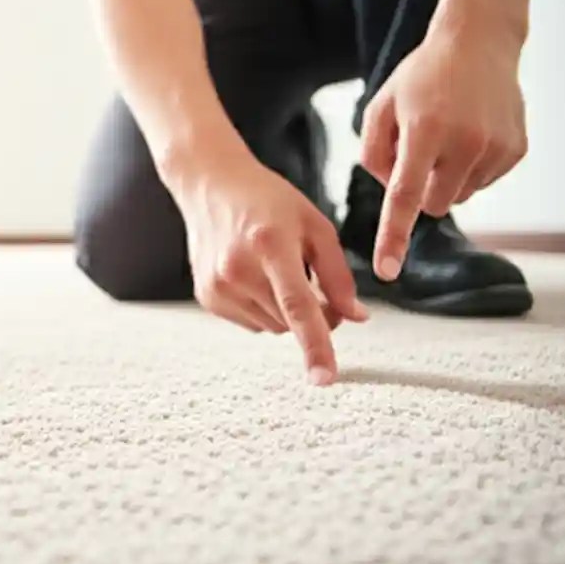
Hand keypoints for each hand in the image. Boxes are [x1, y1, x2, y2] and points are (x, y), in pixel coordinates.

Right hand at [174, 151, 369, 384]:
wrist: (210, 185)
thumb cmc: (268, 201)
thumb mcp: (314, 225)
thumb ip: (338, 274)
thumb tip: (356, 318)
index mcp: (270, 245)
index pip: (298, 306)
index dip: (315, 345)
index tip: (324, 378)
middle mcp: (238, 269)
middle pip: (290, 322)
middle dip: (312, 313)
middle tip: (310, 278)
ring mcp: (218, 286)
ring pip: (272, 326)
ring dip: (284, 309)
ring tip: (273, 267)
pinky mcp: (208, 297)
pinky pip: (251, 322)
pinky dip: (262, 306)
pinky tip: (252, 273)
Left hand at [360, 26, 526, 280]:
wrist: (478, 42)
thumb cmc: (420, 78)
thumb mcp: (379, 107)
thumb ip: (372, 155)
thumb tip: (391, 192)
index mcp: (425, 132)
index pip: (405, 197)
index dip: (394, 236)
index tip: (387, 270)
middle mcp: (465, 143)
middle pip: (432, 205)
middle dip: (420, 189)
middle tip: (420, 148)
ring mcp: (496, 148)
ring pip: (458, 196)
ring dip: (445, 177)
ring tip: (446, 134)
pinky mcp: (516, 151)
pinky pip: (482, 182)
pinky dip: (469, 168)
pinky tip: (468, 134)